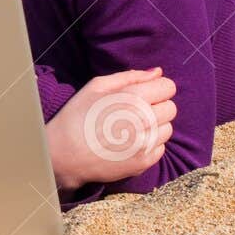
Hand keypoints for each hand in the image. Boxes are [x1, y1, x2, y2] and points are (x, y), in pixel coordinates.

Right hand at [45, 67, 176, 190]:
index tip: (142, 94)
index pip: (168, 87)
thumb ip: (130, 76)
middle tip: (133, 112)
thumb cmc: (78, 115)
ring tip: (130, 128)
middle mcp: (144, 120)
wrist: (63, 154)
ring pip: (168, 129)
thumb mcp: (96, 86)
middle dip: (156, 107)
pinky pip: (161, 148)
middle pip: (171, 108)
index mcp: (133, 98)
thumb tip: (158, 72)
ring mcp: (146, 143)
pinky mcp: (144, 162)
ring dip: (154, 127)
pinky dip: (149, 144)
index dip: (156, 88)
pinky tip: (129, 143)